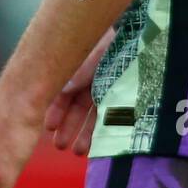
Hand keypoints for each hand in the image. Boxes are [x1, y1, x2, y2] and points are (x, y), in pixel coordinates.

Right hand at [43, 27, 114, 157]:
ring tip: (77, 152)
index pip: (62, 94)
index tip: (49, 127)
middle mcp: (93, 82)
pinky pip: (113, 116)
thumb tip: (62, 91)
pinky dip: (104, 130)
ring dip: (85, 134)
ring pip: (93, 116)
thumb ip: (77, 75)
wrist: (138, 35)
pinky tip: (99, 145)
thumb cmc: (112, 44)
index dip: (55, 111)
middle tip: (60, 146)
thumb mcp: (91, 58)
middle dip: (68, 128)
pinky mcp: (125, 96)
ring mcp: (109, 90)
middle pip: (76, 109)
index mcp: (80, 71)